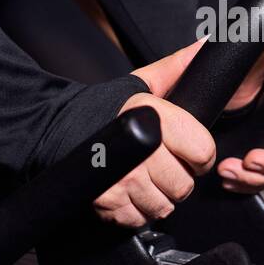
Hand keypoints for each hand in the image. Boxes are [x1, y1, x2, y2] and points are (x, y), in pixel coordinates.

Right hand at [93, 40, 216, 226]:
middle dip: (178, 178)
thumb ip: (178, 66)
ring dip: (158, 197)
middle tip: (163, 164)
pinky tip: (130, 191)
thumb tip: (205, 45)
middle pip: (184, 185)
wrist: (58, 130)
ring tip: (145, 177)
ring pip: (164, 206)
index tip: (188, 150)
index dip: (200, 154)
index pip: (203, 152)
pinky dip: (137, 210)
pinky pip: (140, 219)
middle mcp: (139, 151)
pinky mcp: (107, 204)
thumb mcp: (143, 82)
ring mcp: (121, 180)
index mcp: (153, 118)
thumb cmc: (105, 108)